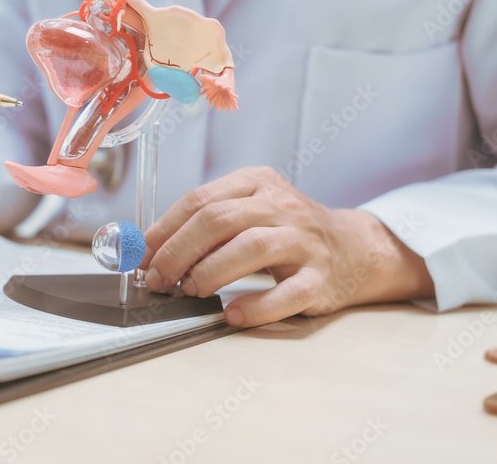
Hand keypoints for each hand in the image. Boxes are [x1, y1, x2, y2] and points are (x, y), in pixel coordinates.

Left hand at [142, 166, 433, 326]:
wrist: (354, 248)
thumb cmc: (286, 231)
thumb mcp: (249, 209)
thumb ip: (206, 222)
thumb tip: (149, 249)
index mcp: (257, 182)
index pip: (200, 200)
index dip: (165, 230)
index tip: (142, 256)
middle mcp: (282, 205)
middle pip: (219, 220)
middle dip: (178, 252)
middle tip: (159, 279)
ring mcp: (305, 240)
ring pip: (251, 248)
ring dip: (210, 272)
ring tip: (190, 291)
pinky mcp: (322, 278)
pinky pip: (288, 292)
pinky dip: (256, 306)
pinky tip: (232, 314)